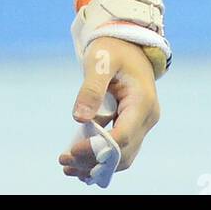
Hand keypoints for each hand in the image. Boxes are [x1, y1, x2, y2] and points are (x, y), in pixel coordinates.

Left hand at [58, 38, 160, 182]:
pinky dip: (101, 156)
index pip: (122, 136)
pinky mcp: (133, 124)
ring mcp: (142, 123)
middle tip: (64, 162)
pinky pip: (119, 147)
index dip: (98, 148)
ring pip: (122, 155)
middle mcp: (146, 118)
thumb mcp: (99, 61)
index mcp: (142, 102)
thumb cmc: (112, 47)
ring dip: (97, 164)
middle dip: (94, 161)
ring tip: (67, 166)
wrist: (128, 42)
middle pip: (123, 152)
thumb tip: (79, 119)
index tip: (72, 151)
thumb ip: (91, 89)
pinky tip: (78, 160)